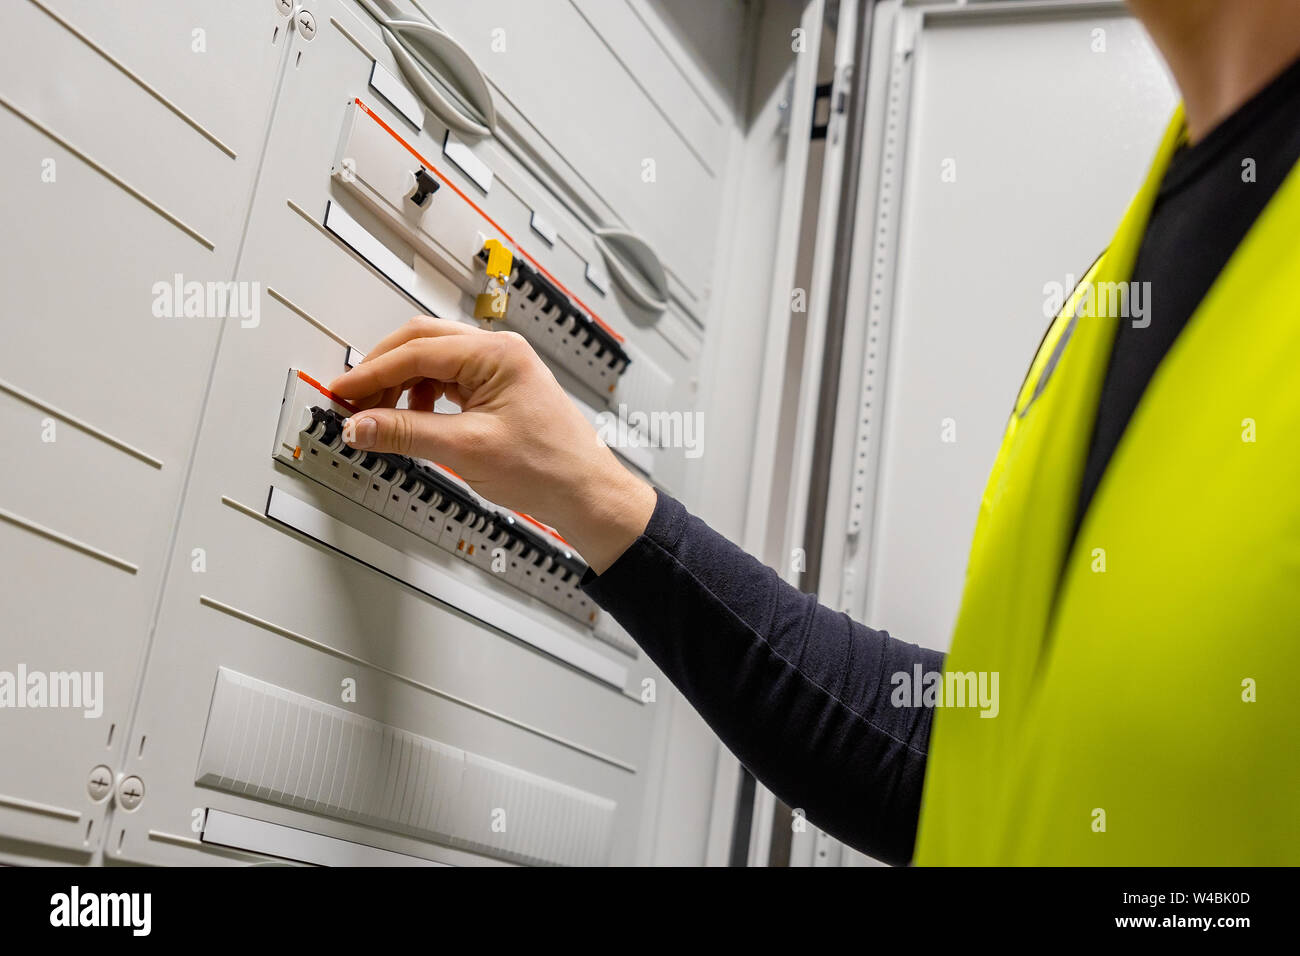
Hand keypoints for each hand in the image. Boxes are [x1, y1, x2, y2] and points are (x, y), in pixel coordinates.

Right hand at [327, 317, 655, 573]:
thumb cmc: (549, 469)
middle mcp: (499, 352)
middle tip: (353, 402)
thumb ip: (406, 434)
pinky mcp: (498, 391)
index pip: (416, 351)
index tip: (341, 393)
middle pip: (421, 344)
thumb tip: (360, 425)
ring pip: (432, 362)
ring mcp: (499, 370)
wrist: (587, 494)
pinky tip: (413, 423)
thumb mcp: (466, 450)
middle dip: (382, 372)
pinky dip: (421, 399)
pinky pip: (447, 382)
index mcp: (497, 354)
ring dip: (400, 386)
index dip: (371, 373)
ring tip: (380, 418)